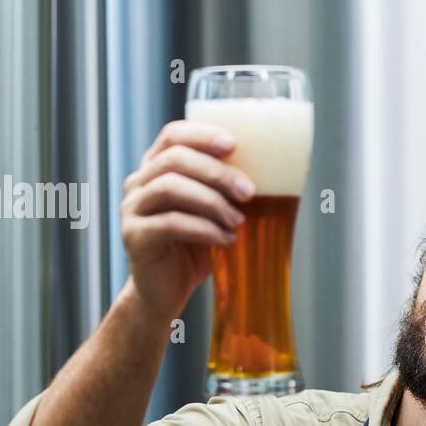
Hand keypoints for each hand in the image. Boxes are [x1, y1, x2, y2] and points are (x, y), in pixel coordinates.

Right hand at [119, 120, 256, 320]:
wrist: (167, 291)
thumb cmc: (196, 248)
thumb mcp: (216, 213)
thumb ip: (234, 190)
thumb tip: (294, 169)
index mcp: (156, 168)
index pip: (173, 135)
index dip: (202, 134)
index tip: (234, 144)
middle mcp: (139, 183)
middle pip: (174, 159)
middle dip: (217, 172)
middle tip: (249, 192)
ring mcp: (132, 209)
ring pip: (170, 188)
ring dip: (212, 202)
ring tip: (239, 221)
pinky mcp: (133, 236)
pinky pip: (170, 223)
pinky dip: (204, 229)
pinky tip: (226, 239)